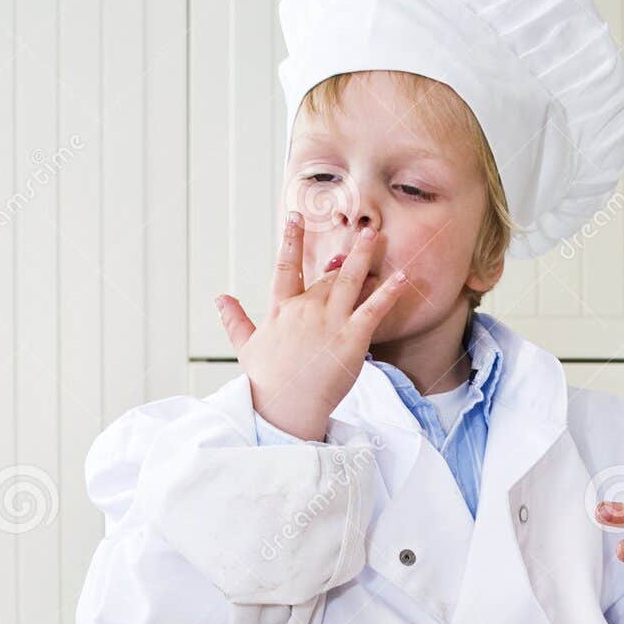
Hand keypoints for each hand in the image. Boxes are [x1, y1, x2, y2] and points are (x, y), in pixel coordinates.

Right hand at [215, 215, 411, 440]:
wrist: (284, 407)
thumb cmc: (266, 383)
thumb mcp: (246, 348)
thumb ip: (235, 320)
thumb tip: (220, 298)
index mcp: (282, 310)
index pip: (286, 267)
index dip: (291, 240)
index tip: (295, 216)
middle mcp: (306, 309)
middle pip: (327, 276)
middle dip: (346, 256)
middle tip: (362, 233)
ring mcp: (329, 321)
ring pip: (349, 280)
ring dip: (364, 256)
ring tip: (374, 234)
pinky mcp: (351, 338)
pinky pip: (374, 308)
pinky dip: (389, 292)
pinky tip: (403, 276)